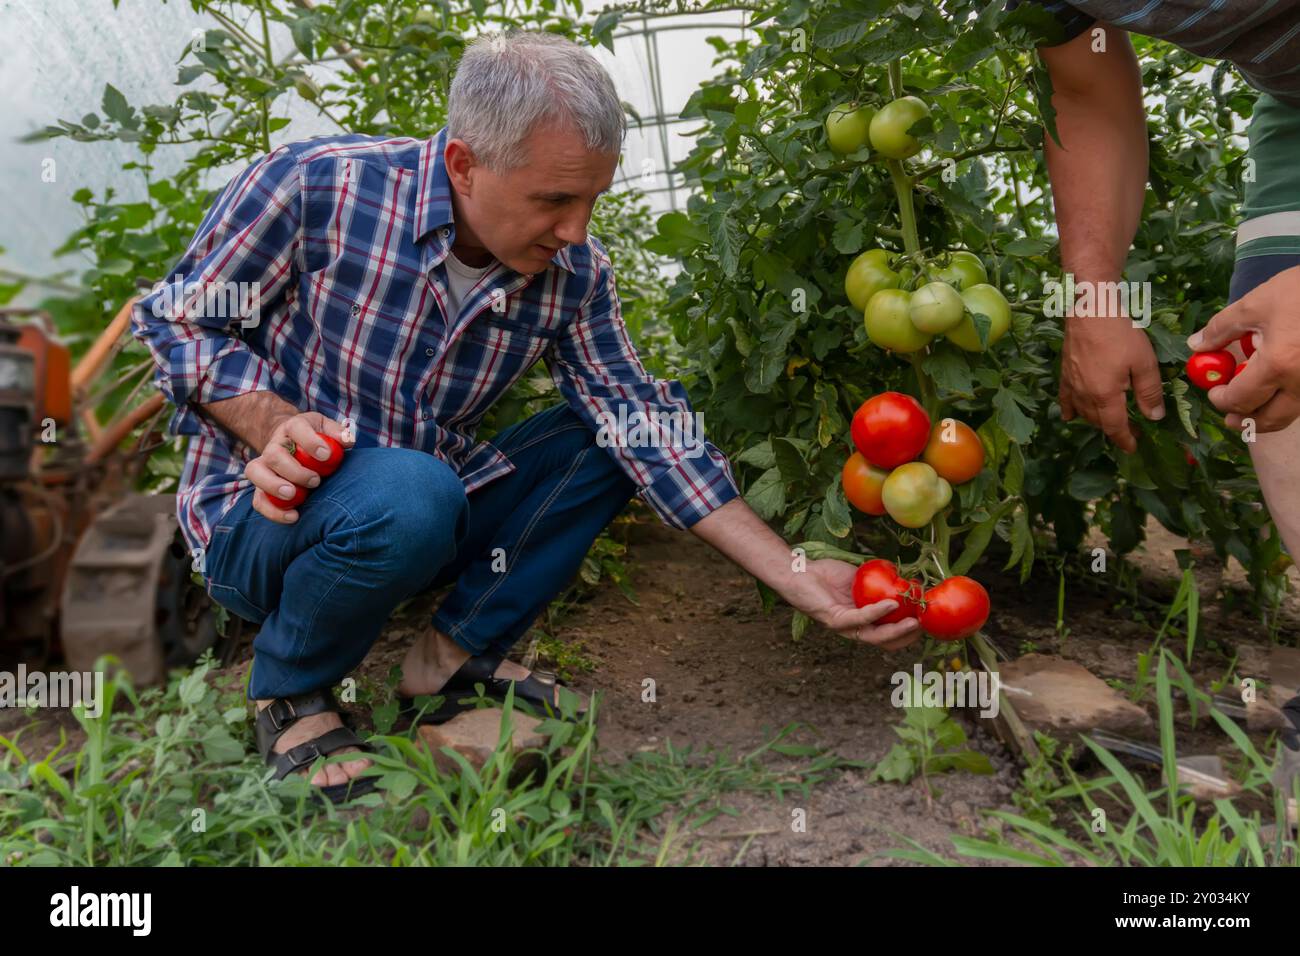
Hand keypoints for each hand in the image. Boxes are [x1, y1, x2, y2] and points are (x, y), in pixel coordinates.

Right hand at [244, 412, 352, 522]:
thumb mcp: (326, 428)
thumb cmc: (314, 437)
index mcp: (292, 428)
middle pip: (273, 455)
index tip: (326, 455)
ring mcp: (264, 466)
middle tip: (315, 481)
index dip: (310, 441)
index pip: (296, 428)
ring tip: (293, 496)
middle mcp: (274, 445)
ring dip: (274, 486)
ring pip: (256, 473)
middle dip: (294, 470)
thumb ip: (338, 433)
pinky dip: (272, 511)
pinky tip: (293, 516)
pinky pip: (259, 499)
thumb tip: (348, 441)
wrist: (290, 443)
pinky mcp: (261, 486)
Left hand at [791, 559, 923, 650]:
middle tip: (926, 623)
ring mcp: (845, 627)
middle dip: (909, 636)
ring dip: (897, 630)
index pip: (891, 635)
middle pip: (887, 642)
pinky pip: (859, 619)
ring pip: (875, 637)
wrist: (802, 571)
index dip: (910, 631)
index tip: (929, 619)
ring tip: (914, 621)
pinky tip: (891, 603)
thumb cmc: (829, 574)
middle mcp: (856, 629)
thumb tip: (906, 573)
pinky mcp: (835, 620)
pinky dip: (877, 612)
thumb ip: (882, 579)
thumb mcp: (862, 577)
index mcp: (864, 622)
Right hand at [1060, 317, 1164, 453]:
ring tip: (1109, 420)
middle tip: (1131, 430)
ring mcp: (1072, 385)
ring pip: (1083, 412)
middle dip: (1114, 430)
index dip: (1125, 440)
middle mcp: (1085, 395)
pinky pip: (1065, 399)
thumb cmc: (1121, 334)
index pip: (1115, 427)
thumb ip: (1149, 392)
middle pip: (1098, 422)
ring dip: (1097, 420)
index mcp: (1105, 396)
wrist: (1091, 310)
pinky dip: (1069, 410)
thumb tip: (1154, 417)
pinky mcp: (1065, 374)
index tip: (1134, 447)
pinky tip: (1071, 416)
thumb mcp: (1144, 363)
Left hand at [1190, 265, 1299, 432]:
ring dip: (1266, 417)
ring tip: (1249, 408)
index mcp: (1278, 365)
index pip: (1240, 398)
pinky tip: (1275, 390)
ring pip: (1290, 415)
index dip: (1221, 400)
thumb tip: (1196, 345)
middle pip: (1269, 419)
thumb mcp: (1256, 304)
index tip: (1214, 392)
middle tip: (1229, 416)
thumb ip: (1221, 329)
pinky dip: (1286, 403)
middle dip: (1245, 421)